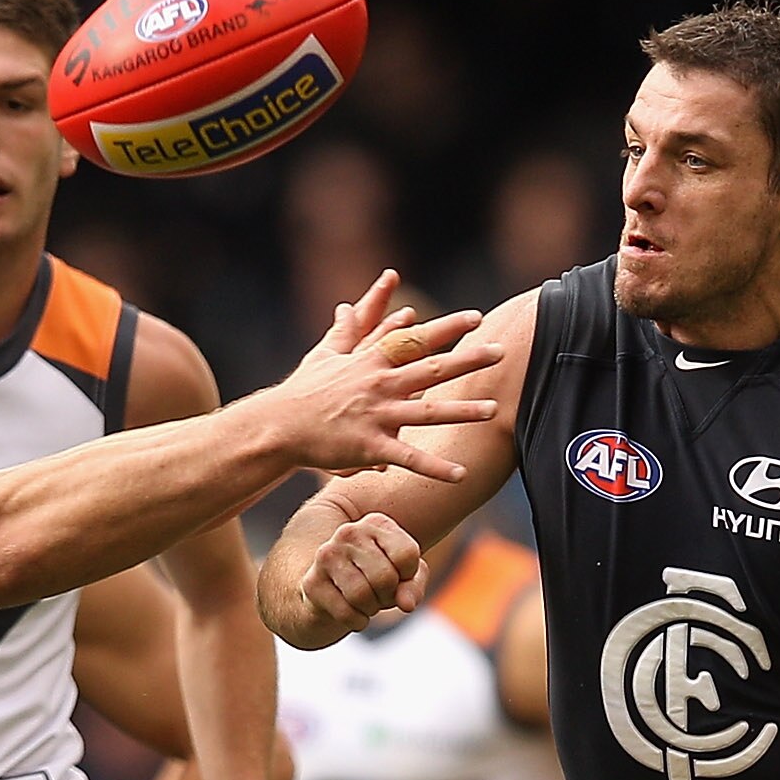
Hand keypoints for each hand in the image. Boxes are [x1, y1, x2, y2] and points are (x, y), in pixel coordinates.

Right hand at [260, 271, 501, 483]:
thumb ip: (345, 330)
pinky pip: (409, 458)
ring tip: (492, 410)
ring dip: (462, 410)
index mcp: (373, 361)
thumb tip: (347, 305)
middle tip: (500, 352)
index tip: (476, 317)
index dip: (448, 328)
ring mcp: (376, 415)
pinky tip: (460, 474)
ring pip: (427, 411)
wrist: (279, 425)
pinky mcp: (369, 445)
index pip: (417, 339)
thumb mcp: (325, 354)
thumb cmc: (304, 390)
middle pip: (432, 369)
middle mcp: (380, 384)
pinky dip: (435, 468)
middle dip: (468, 359)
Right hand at [295, 512, 426, 639]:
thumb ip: (413, 588)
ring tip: (365, 602)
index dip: (408, 575)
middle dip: (387, 596)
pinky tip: (353, 613)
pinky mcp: (312, 582)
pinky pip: (346, 613)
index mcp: (376, 523)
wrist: (328, 593)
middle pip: (385, 577)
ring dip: (371, 609)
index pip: (406, 554)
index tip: (397, 575)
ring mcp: (327, 555)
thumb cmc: (374, 581)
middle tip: (378, 595)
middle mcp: (349, 533)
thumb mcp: (403, 580)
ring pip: (363, 596)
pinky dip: (357, 621)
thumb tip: (407, 604)